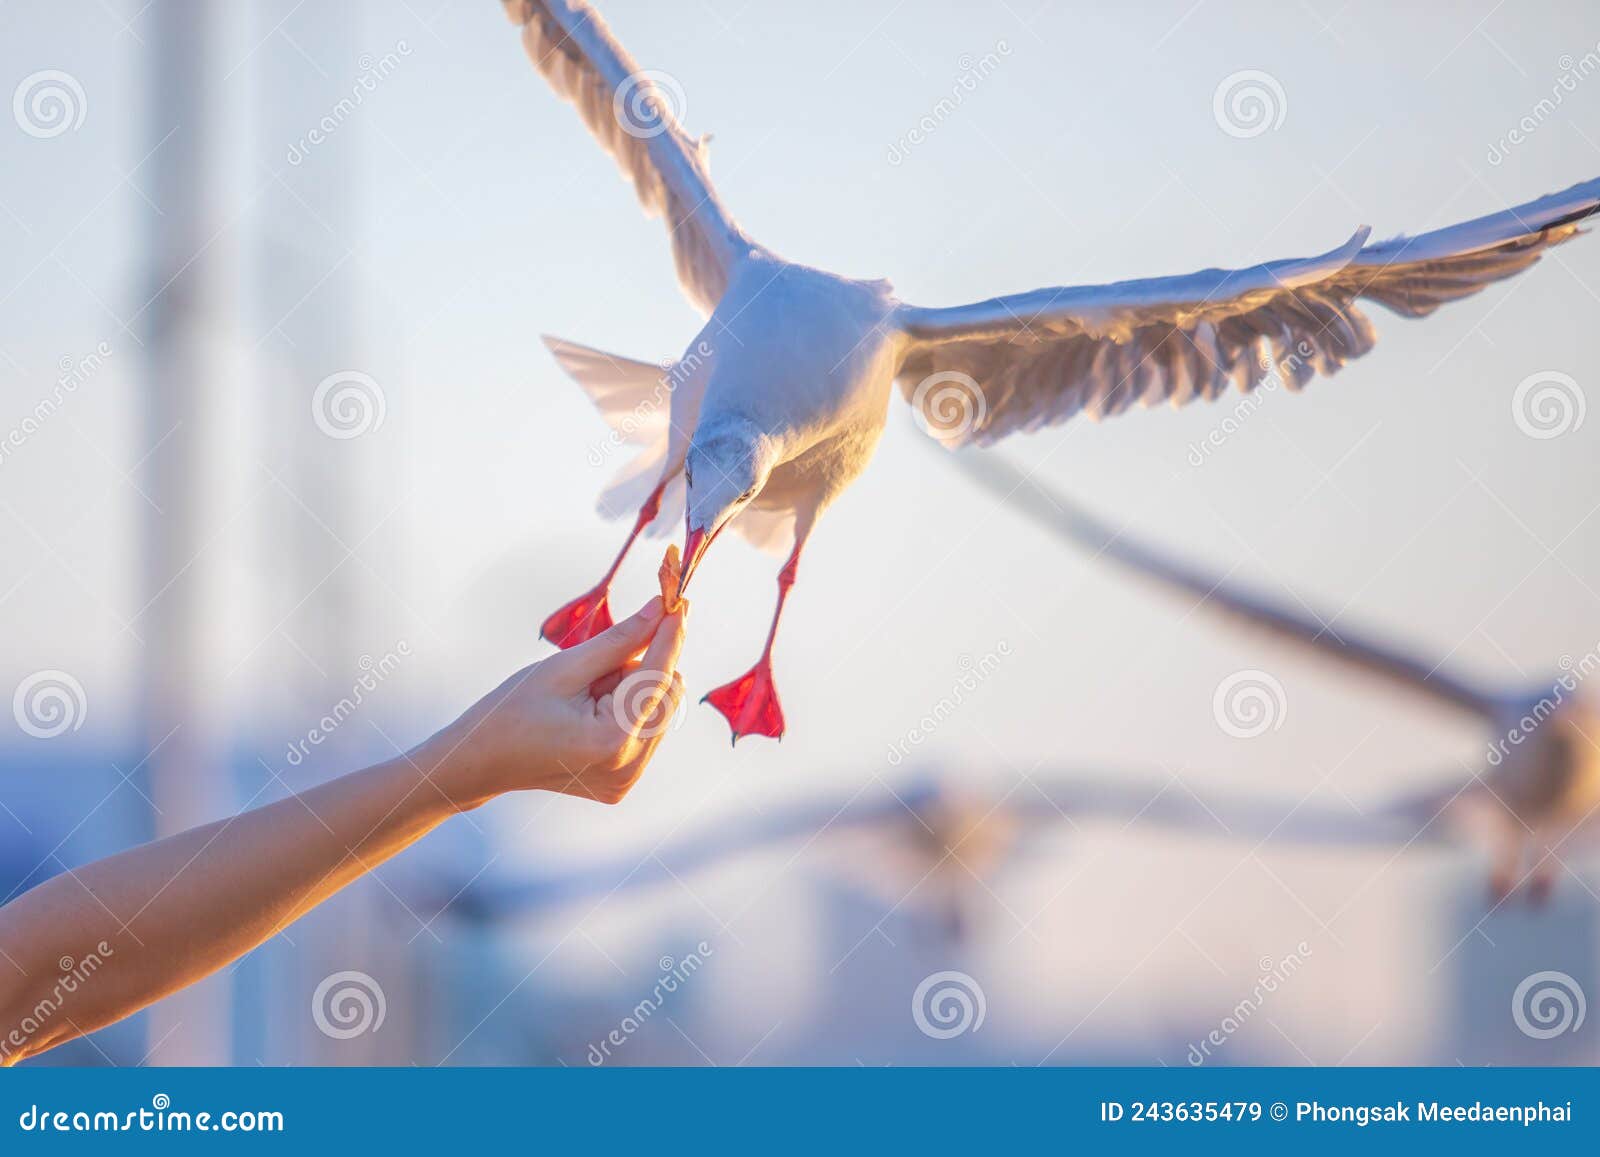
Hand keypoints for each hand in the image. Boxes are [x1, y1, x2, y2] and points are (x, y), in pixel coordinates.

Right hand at [429, 597, 687, 805]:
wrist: (480, 761)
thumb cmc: (511, 711)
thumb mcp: (564, 666)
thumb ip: (620, 640)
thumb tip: (659, 609)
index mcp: (612, 738)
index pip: (658, 674)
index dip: (669, 633)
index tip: (679, 599)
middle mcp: (628, 766)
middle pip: (667, 692)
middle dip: (643, 665)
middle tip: (599, 662)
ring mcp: (627, 779)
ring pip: (661, 709)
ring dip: (634, 687)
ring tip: (587, 695)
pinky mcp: (623, 782)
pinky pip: (646, 728)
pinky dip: (628, 708)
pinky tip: (591, 713)